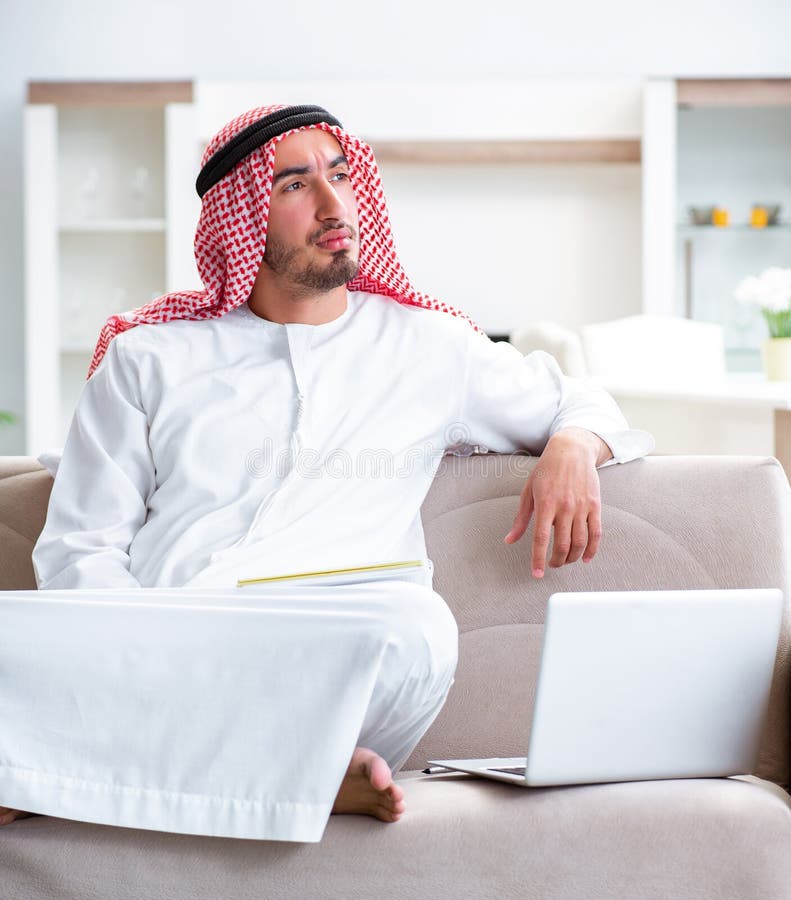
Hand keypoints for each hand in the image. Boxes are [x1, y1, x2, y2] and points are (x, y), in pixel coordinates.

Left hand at [503, 428, 611, 577]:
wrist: (571, 450)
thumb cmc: (547, 470)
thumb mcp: (528, 491)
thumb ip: (521, 519)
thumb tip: (509, 539)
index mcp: (545, 504)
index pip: (540, 539)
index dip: (538, 559)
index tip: (536, 574)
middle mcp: (564, 507)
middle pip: (562, 545)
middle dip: (556, 561)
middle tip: (552, 565)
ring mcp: (582, 506)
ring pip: (580, 542)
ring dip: (572, 557)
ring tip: (565, 560)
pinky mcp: (595, 506)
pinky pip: (596, 533)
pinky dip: (592, 549)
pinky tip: (585, 557)